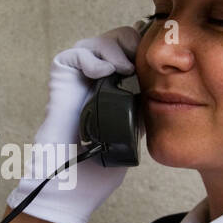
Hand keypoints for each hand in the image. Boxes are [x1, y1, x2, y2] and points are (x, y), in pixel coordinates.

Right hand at [5, 25, 139, 222]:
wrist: (72, 182)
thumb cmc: (97, 165)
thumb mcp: (133, 131)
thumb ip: (142, 109)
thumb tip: (162, 90)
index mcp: (112, 88)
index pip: (129, 52)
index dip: (142, 49)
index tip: (157, 62)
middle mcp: (93, 79)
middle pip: (115, 40)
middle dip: (130, 44)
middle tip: (141, 62)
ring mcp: (76, 79)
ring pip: (96, 42)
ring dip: (113, 50)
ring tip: (125, 69)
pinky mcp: (60, 80)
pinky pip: (74, 54)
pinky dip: (91, 59)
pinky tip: (104, 74)